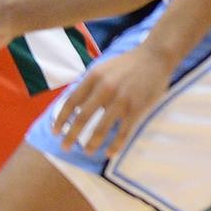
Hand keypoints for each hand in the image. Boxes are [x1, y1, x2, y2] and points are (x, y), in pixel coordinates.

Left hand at [50, 45, 174, 157]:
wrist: (155, 57)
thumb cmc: (127, 63)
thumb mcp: (102, 69)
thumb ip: (90, 85)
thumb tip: (77, 106)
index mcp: (93, 78)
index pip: (71, 102)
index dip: (61, 119)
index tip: (55, 132)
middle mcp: (105, 89)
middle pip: (83, 117)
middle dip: (71, 135)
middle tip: (64, 147)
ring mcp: (122, 99)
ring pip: (102, 127)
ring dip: (92, 143)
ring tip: (87, 152)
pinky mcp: (137, 107)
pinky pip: (124, 131)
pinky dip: (116, 144)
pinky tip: (110, 153)